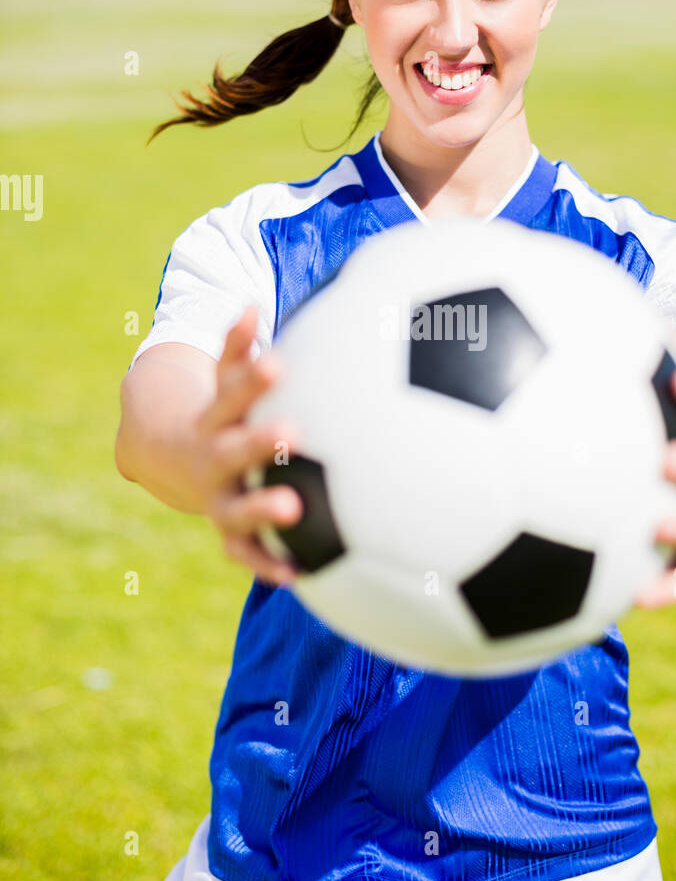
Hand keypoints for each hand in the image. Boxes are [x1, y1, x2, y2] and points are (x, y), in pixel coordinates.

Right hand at [190, 306, 303, 587]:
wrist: (172, 459)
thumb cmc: (218, 413)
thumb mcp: (222, 381)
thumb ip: (237, 349)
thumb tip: (251, 306)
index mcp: (214, 419)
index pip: (231, 394)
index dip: (253, 379)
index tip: (278, 363)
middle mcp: (212, 460)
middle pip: (232, 451)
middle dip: (259, 441)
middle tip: (292, 432)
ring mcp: (217, 498)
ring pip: (235, 509)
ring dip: (261, 510)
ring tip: (294, 509)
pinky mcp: (229, 531)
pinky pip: (245, 552)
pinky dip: (266, 565)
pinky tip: (298, 574)